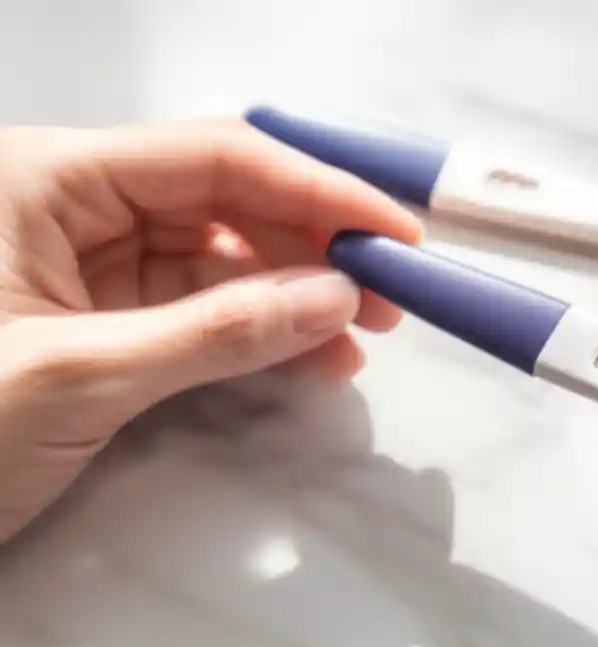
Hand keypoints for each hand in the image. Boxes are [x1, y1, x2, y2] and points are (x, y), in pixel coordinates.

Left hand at [0, 119, 420, 543]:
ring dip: (296, 296)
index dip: (313, 189)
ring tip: (366, 336)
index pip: (210, 157)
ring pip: (219, 260)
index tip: (391, 231)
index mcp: (45, 180)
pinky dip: (258, 335)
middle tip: (392, 291)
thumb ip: (216, 333)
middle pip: (223, 202)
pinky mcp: (98, 325)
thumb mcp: (76, 377)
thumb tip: (337, 300)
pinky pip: (198, 313)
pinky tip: (314, 358)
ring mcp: (85, 268)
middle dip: (313, 245)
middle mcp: (70, 208)